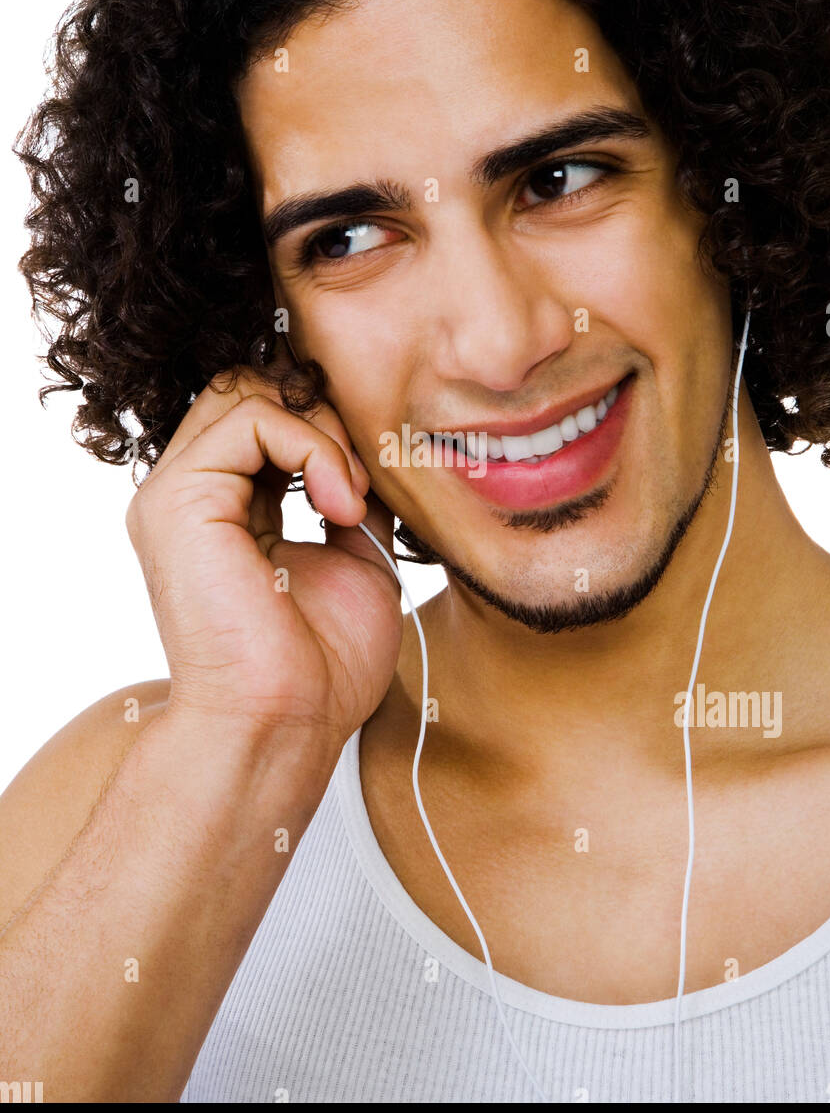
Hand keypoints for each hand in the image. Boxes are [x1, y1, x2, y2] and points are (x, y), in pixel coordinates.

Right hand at [124, 366, 402, 746]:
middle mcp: (191, 496)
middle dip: (321, 414)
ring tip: (351, 500)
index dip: (323, 423)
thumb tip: (371, 449)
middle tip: (362, 480)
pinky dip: (313, 448)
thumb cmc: (321, 666)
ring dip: (323, 431)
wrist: (287, 724)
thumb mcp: (357, 558)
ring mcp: (175, 495)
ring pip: (246, 390)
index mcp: (224, 509)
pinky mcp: (178, 500)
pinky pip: (250, 419)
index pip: (263, 416)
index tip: (371, 479)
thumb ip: (351, 497)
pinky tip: (340, 506)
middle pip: (247, 388)